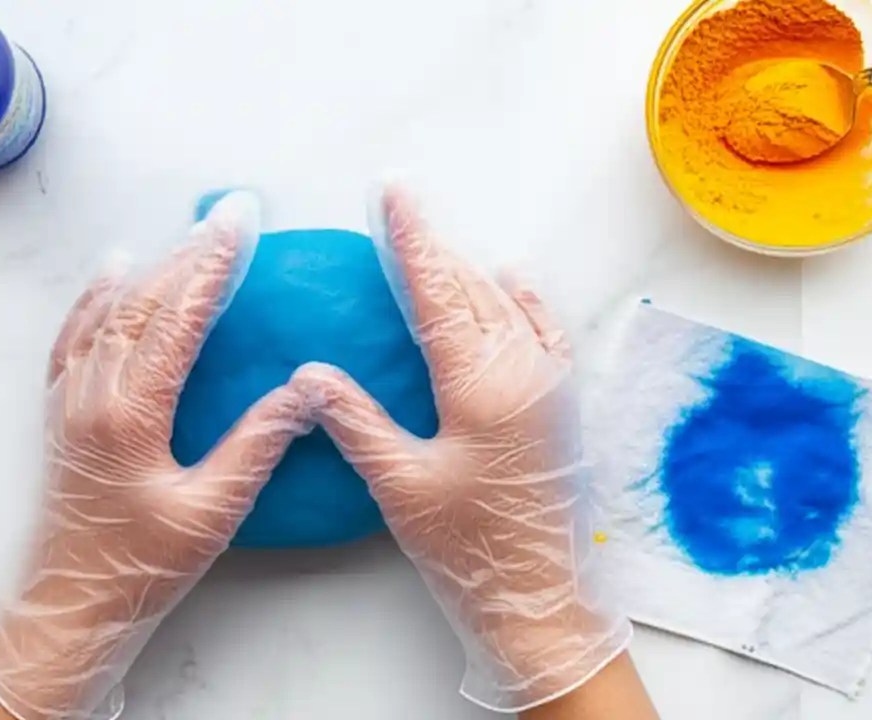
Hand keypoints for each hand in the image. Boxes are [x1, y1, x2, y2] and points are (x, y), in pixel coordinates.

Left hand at [0, 193, 314, 719]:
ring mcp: (71, 400)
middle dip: (188, 254)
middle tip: (227, 215)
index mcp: (132, 413)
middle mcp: (94, 394)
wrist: (71, 603)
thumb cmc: (143, 566)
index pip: (178, 320)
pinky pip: (74, 338)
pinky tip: (109, 275)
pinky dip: (94, 298)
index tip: (240, 225)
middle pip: (142, 303)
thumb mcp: (212, 513)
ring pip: (108, 314)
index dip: (213, 268)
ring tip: (185, 234)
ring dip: (149, 269)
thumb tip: (304, 390)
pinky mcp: (61, 413)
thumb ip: (255, 446)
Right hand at [294, 186, 631, 712]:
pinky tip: (513, 279)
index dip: (411, 239)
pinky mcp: (562, 402)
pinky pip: (546, 329)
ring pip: (506, 304)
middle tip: (404, 201)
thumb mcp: (400, 486)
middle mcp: (522, 370)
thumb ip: (356, 422)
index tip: (394, 193)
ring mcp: (550, 383)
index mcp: (478, 385)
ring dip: (469, 267)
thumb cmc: (466, 546)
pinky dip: (525, 298)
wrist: (538, 596)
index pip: (436, 294)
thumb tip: (309, 372)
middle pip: (471, 289)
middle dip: (435, 243)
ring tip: (437, 237)